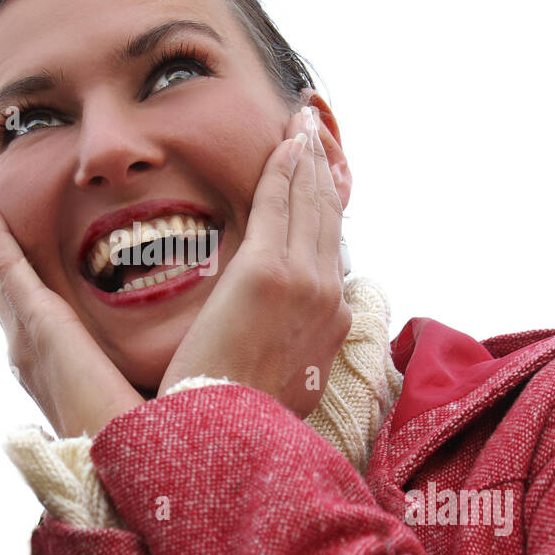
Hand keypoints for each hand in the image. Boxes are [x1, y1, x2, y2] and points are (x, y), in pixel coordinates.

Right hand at [0, 180, 145, 438]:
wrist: (137, 467)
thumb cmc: (146, 439)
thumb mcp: (137, 396)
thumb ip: (139, 373)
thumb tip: (165, 363)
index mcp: (53, 365)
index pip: (25, 304)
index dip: (6, 267)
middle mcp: (30, 353)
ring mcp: (29, 342)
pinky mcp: (40, 332)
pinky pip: (10, 275)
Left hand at [157, 106, 350, 416]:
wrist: (221, 431)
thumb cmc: (239, 413)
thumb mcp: (285, 384)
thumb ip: (294, 351)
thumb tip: (290, 339)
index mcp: (332, 325)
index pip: (333, 249)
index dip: (329, 205)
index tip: (322, 174)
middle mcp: (328, 298)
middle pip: (329, 217)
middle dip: (322, 168)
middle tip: (313, 129)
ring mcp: (303, 282)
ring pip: (309, 204)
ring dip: (306, 158)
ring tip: (302, 123)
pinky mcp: (268, 270)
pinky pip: (278, 203)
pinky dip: (283, 168)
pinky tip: (285, 141)